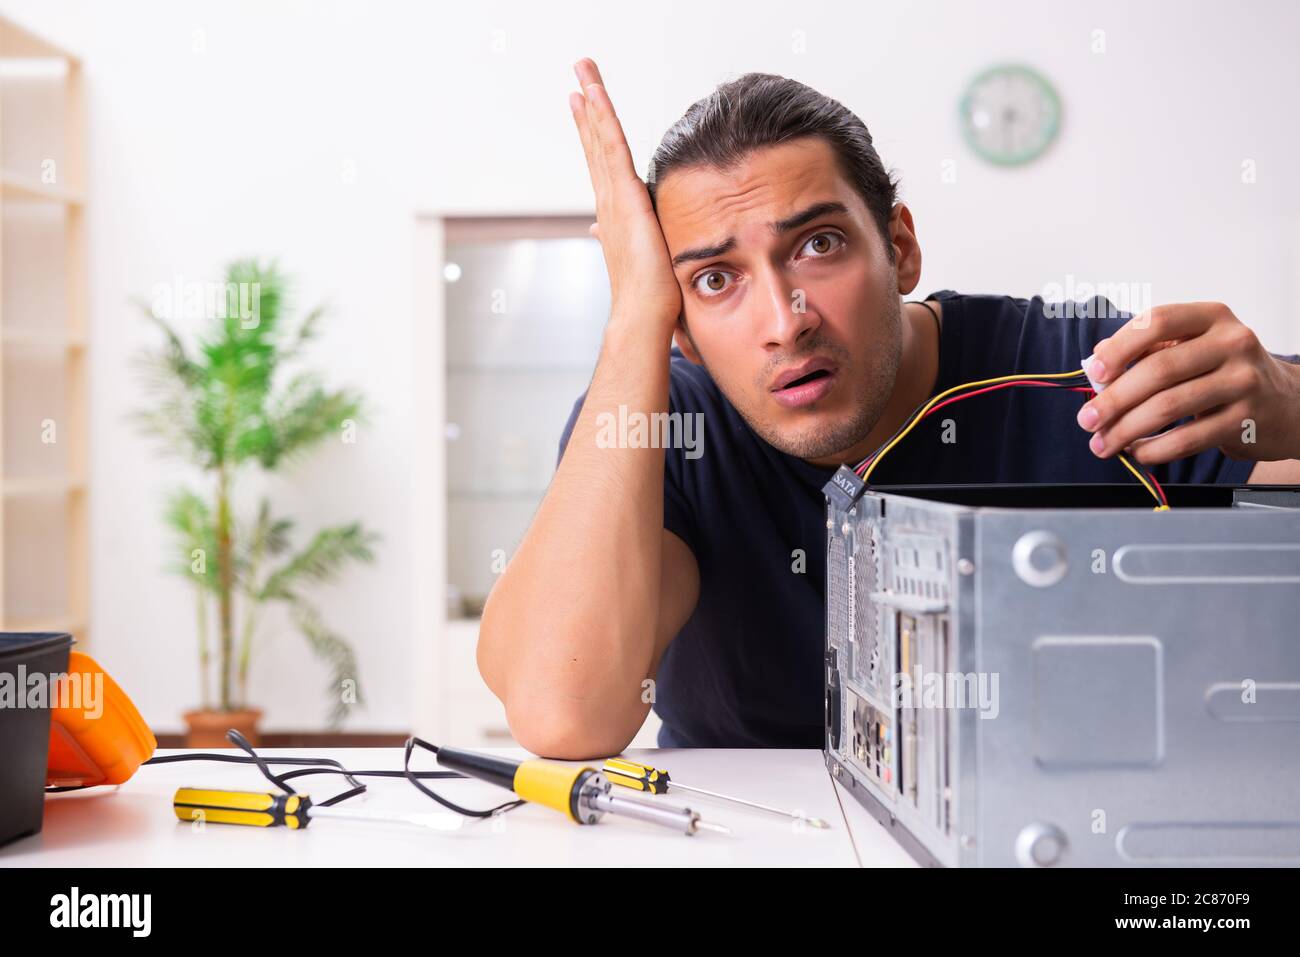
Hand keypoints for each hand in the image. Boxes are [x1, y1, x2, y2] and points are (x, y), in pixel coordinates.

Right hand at [569, 58, 681, 328]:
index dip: (593, 133)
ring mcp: (613, 198)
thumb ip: (640, 241)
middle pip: (595, 144)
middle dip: (586, 108)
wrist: (645, 314)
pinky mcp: (624, 197)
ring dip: (591, 101)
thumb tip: (623, 237)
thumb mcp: (651, 259)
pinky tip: (592, 94)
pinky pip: (610, 148)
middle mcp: (609, 202)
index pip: (603, 164)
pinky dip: (601, 118)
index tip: (584, 106)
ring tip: (581, 69)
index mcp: (617, 215)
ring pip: (600, 138)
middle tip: (577, 75)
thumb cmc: (652, 297)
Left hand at [1076, 302, 1299, 463]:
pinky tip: (1137, 452)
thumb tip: (1097, 364)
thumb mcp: (1195, 348)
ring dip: (1126, 430)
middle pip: (1158, 370)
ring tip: (1103, 443)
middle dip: (1114, 399)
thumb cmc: (1224, 372)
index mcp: (1211, 317)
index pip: (1158, 321)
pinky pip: (1188, 438)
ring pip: (1168, 407)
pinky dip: (1154, 450)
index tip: (1094, 372)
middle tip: (1087, 420)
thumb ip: (1149, 350)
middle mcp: (1232, 343)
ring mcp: (1243, 381)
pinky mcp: (1246, 420)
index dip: (1120, 346)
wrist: (1286, 404)